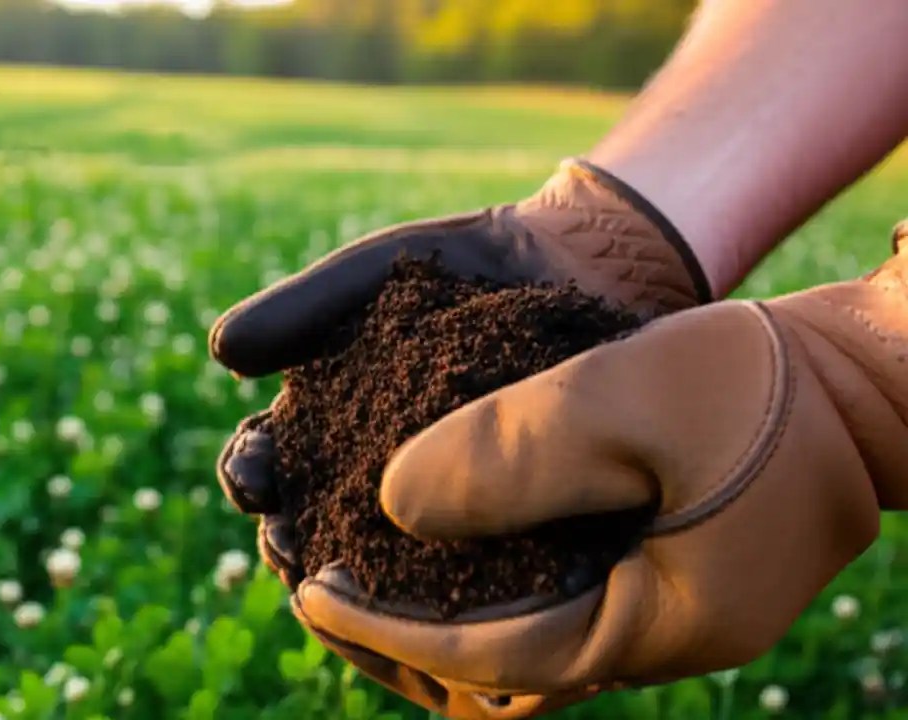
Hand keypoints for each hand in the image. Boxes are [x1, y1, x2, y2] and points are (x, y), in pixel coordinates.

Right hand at [211, 158, 712, 716]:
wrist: (574, 260)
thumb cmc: (461, 264)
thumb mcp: (374, 273)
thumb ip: (299, 306)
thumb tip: (219, 350)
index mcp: (328, 422)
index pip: (270, 460)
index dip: (250, 473)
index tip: (252, 481)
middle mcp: (374, 474)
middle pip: (312, 524)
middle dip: (291, 543)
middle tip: (290, 553)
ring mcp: (440, 504)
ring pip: (380, 562)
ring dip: (350, 583)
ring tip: (341, 591)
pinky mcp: (509, 522)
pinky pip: (471, 567)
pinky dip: (445, 588)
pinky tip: (438, 601)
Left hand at [291, 231, 907, 717]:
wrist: (860, 381)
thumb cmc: (761, 385)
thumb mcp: (629, 398)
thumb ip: (514, 453)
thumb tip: (392, 502)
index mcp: (649, 625)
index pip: (487, 658)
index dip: (384, 628)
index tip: (304, 584)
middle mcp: (647, 642)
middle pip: (490, 684)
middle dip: (389, 644)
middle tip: (307, 590)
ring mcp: (652, 614)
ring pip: (511, 656)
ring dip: (424, 624)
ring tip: (347, 573)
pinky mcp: (650, 577)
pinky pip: (541, 612)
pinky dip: (471, 594)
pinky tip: (425, 543)